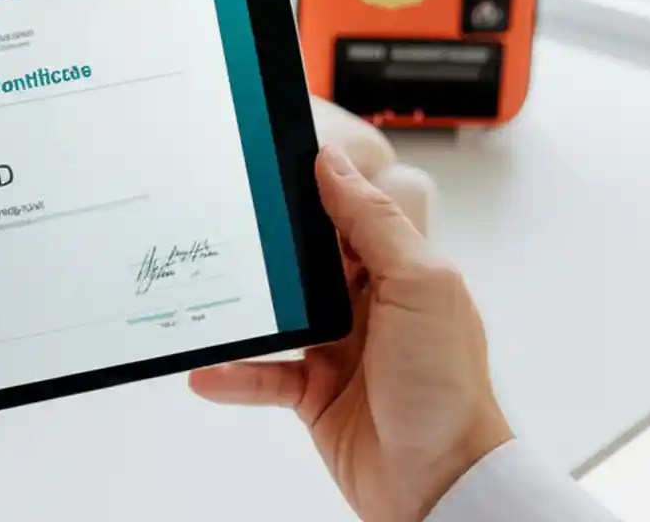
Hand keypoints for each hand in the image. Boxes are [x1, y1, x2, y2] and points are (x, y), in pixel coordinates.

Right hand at [189, 147, 511, 521]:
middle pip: (301, 261)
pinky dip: (234, 374)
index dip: (309, 189)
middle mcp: (366, 304)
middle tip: (219, 227)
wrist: (441, 483)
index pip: (346, 213)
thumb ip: (375, 224)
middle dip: (262, 248)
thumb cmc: (448, 389)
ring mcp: (337, 348)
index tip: (263, 167)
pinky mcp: (314, 393)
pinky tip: (208, 371)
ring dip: (240, 314)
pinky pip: (263, 375)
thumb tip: (333, 166)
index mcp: (398, 269)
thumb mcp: (420, 286)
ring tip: (201, 299)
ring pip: (275, 317)